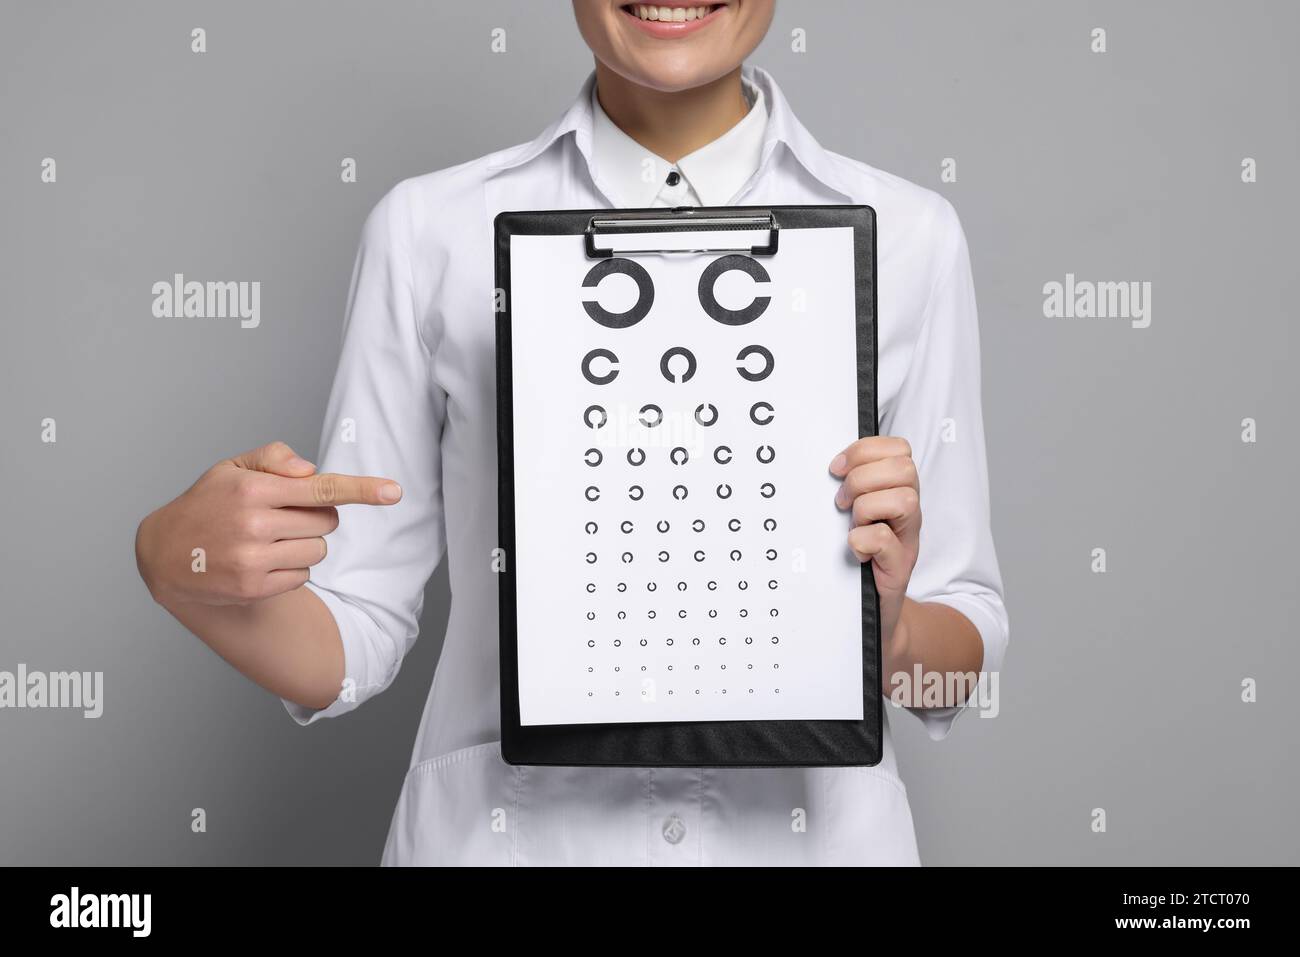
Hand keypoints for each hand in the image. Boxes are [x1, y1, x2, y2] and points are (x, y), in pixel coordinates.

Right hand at [135, 441, 401, 606]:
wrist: (164, 553)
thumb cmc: (206, 504)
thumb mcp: (230, 468)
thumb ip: (273, 458)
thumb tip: (311, 470)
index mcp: (254, 489)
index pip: (321, 488)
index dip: (362, 490)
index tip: (394, 491)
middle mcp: (255, 524)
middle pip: (328, 520)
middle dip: (315, 516)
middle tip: (282, 516)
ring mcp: (254, 559)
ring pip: (319, 551)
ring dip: (305, 545)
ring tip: (268, 540)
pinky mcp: (255, 588)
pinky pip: (303, 576)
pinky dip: (292, 569)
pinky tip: (261, 562)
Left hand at [829, 436, 919, 659]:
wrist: (872, 613)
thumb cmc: (859, 560)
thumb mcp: (854, 516)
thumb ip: (849, 489)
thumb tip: (826, 465)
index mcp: (897, 492)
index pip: (898, 448)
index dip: (864, 450)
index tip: (836, 469)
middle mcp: (908, 513)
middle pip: (904, 468)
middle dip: (863, 478)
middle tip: (842, 503)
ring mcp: (907, 539)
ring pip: (903, 499)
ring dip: (866, 508)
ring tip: (851, 524)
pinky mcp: (899, 567)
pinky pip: (884, 538)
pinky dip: (862, 540)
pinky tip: (855, 551)